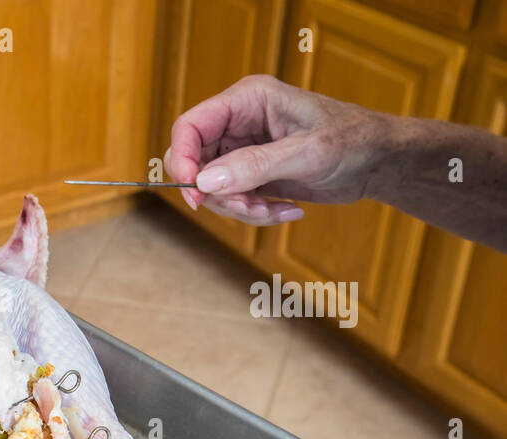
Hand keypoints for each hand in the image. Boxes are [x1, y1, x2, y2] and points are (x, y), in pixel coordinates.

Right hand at [164, 74, 391, 225]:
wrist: (382, 162)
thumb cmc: (356, 141)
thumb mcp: (308, 154)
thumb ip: (254, 165)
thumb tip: (204, 183)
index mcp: (248, 100)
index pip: (190, 127)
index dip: (182, 161)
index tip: (194, 195)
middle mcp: (239, 122)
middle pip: (196, 164)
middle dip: (218, 194)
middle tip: (248, 208)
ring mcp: (244, 150)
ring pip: (212, 189)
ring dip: (240, 208)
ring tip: (274, 211)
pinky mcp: (253, 174)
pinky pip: (234, 200)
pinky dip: (255, 213)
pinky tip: (287, 211)